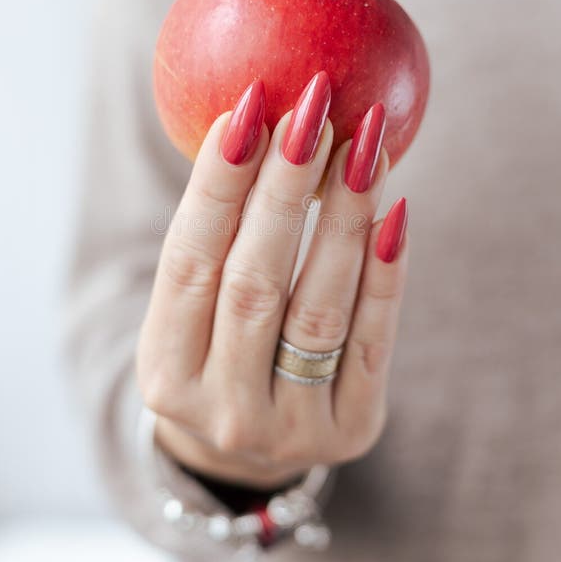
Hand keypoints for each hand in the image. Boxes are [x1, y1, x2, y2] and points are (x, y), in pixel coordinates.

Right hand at [137, 71, 408, 488]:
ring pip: (318, 309)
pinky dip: (384, 275)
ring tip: (364, 147)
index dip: (216, 186)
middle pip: (252, 285)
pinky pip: (371, 341)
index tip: (245, 110)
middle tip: (312, 112)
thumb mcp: (190, 312)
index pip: (186, 264)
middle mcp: (221, 407)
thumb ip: (212, 239)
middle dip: (284, 191)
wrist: (251, 451)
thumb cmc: (219, 351)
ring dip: (344, 220)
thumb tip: (255, 117)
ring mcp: (288, 427)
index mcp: (165, 370)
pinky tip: (396, 215)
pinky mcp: (350, 429)